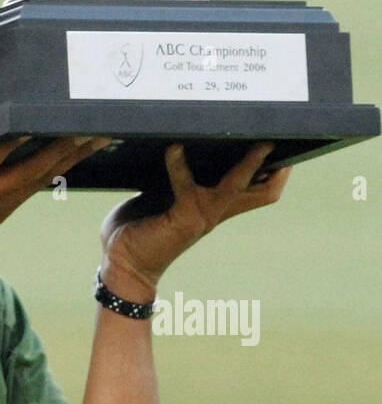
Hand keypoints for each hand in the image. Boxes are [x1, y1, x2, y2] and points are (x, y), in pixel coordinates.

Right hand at [0, 95, 110, 276]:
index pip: (6, 143)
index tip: (48, 105)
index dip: (30, 123)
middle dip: (70, 140)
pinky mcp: (3, 212)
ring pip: (46, 173)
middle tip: (97, 119)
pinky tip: (70, 156)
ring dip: (72, 154)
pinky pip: (36, 185)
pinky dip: (57, 168)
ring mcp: (1, 203)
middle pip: (42, 160)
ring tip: (99, 134)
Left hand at [99, 142, 291, 297]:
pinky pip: (186, 184)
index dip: (275, 172)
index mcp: (214, 207)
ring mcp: (203, 216)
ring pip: (238, 185)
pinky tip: (173, 147)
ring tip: (247, 138)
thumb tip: (173, 145)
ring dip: (247, 162)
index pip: (258, 192)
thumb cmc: (138, 230)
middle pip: (265, 193)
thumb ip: (172, 179)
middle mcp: (216, 212)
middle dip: (275, 166)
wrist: (123, 265)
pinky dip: (178, 163)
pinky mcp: (184, 217)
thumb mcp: (161, 199)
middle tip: (275, 139)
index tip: (280, 146)